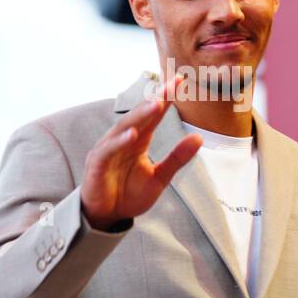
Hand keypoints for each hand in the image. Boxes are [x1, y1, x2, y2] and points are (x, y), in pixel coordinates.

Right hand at [80, 72, 202, 230]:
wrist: (106, 216)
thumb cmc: (129, 194)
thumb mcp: (159, 178)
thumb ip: (177, 158)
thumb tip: (199, 138)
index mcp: (139, 139)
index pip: (154, 114)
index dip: (166, 98)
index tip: (180, 81)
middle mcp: (123, 139)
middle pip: (141, 115)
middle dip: (156, 99)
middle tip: (172, 85)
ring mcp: (108, 149)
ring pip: (125, 127)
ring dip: (140, 115)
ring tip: (157, 103)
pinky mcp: (97, 164)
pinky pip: (109, 150)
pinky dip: (119, 141)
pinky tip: (133, 134)